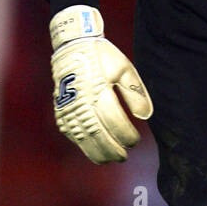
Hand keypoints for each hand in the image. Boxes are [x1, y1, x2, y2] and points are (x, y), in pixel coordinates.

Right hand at [49, 5, 152, 162]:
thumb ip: (136, 93)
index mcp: (100, 93)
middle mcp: (82, 104)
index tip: (136, 141)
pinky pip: (72, 135)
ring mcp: (69, 110)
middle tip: (125, 156)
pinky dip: (83, 145)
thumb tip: (146, 116)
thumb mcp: (124, 69)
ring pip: (84, 139)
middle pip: (99, 136)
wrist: (71, 46)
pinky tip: (94, 149)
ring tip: (111, 158)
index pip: (116, 124)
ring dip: (98, 152)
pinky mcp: (61, 112)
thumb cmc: (101, 56)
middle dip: (114, 150)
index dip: (127, 136)